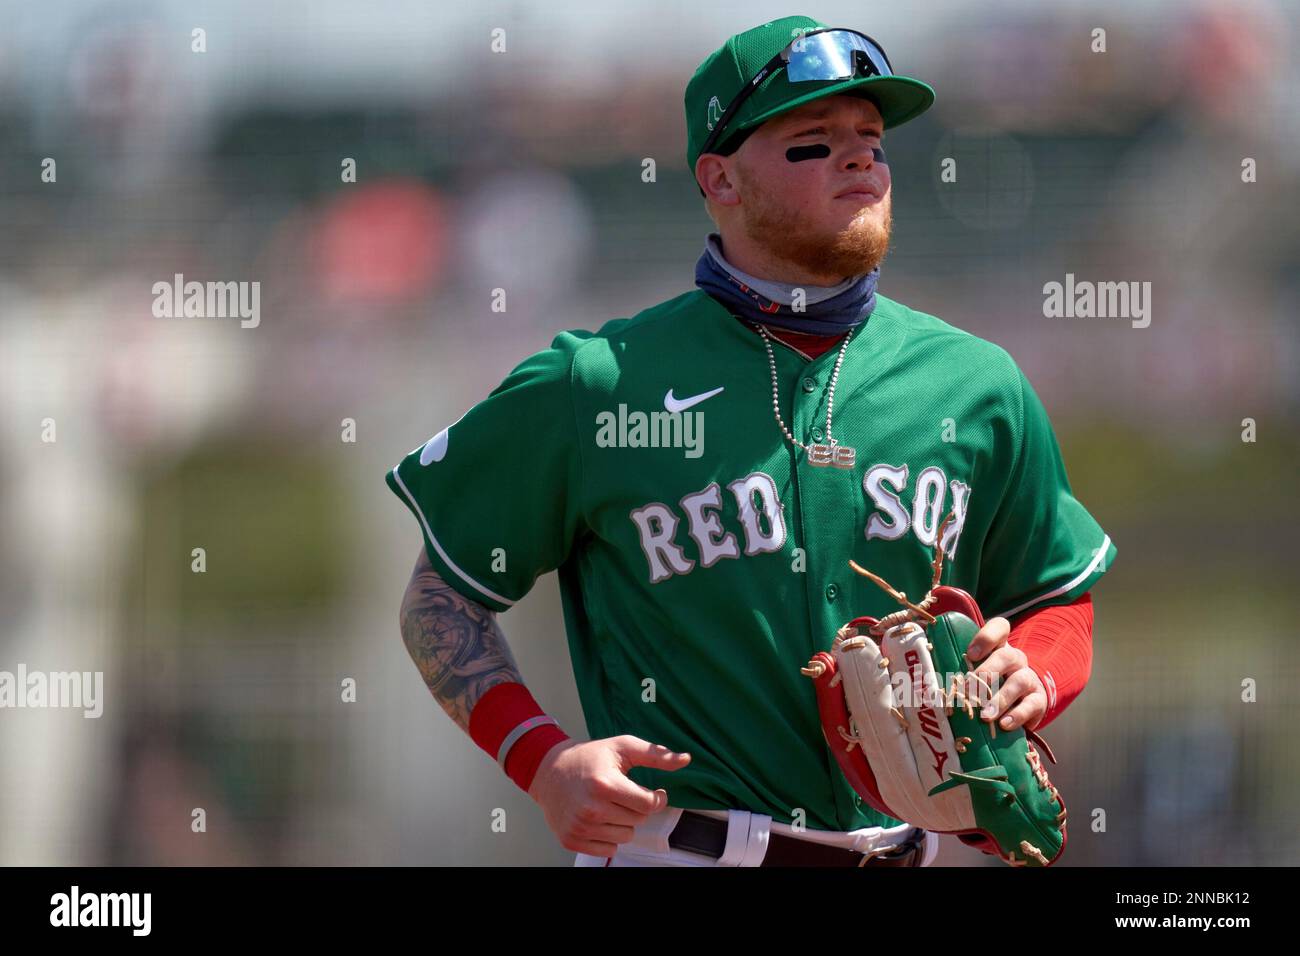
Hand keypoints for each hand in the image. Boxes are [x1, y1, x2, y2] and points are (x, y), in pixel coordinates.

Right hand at [527, 735, 691, 857]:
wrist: (549, 771)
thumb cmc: (589, 758)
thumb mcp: (622, 747)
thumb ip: (655, 754)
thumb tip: (686, 759)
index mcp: (605, 785)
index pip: (649, 805)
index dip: (657, 798)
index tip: (654, 792)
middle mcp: (592, 809)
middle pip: (638, 821)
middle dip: (636, 807)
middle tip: (623, 794)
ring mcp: (581, 827)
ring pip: (626, 836)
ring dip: (623, 822)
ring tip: (609, 804)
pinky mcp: (572, 840)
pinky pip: (609, 849)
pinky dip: (609, 835)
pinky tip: (599, 817)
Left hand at [963, 616, 1046, 732]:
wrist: (1022, 702)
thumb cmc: (987, 684)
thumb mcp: (973, 673)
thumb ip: (954, 668)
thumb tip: (923, 674)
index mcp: (998, 647)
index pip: (999, 627)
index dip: (986, 637)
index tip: (971, 654)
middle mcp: (1015, 659)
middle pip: (1006, 656)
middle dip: (987, 672)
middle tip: (970, 689)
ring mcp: (1028, 678)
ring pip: (1019, 681)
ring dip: (999, 699)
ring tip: (985, 715)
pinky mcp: (1038, 700)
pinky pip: (1032, 704)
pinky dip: (1017, 715)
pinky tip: (1004, 724)